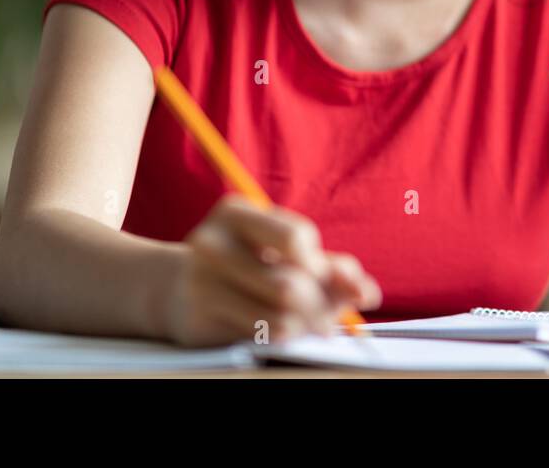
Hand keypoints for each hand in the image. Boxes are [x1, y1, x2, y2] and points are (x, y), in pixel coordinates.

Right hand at [163, 194, 381, 346]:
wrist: (181, 288)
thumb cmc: (248, 263)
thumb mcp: (286, 253)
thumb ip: (330, 268)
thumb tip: (366, 293)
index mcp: (235, 212)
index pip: (296, 238)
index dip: (321, 265)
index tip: (323, 275)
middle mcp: (211, 243)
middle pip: (290, 286)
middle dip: (319, 306)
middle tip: (327, 316)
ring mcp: (200, 282)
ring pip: (279, 316)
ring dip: (304, 325)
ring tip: (307, 322)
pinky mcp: (197, 317)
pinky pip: (260, 334)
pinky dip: (284, 335)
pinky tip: (281, 329)